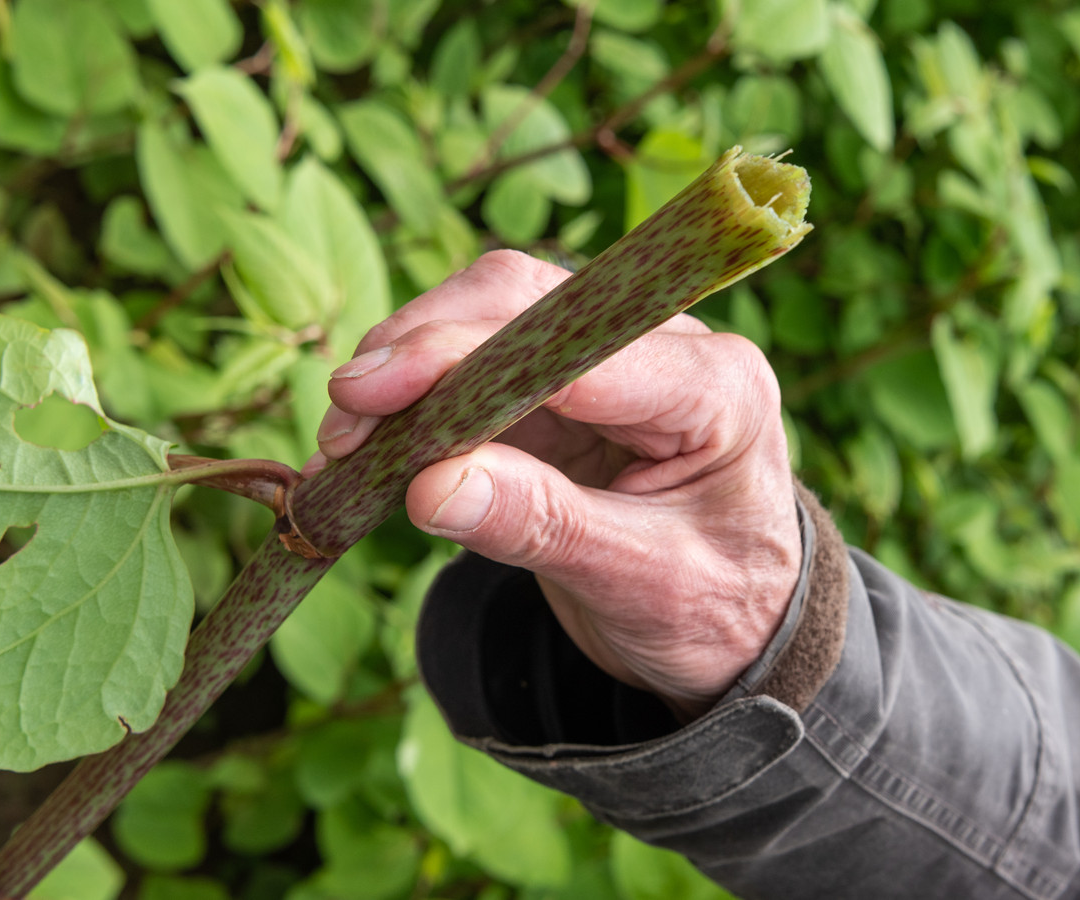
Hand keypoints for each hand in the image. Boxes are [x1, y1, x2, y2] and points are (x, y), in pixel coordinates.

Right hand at [306, 251, 801, 719]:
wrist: (734, 633)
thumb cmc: (712, 612)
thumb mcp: (639, 584)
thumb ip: (542, 527)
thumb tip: (426, 486)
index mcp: (715, 387)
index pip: (575, 343)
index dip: (465, 357)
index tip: (375, 390)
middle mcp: (666, 348)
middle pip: (523, 300)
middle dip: (423, 347)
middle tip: (344, 414)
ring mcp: (609, 361)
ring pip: (489, 318)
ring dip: (408, 365)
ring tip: (345, 437)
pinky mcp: (564, 389)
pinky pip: (476, 370)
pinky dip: (416, 400)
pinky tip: (368, 441)